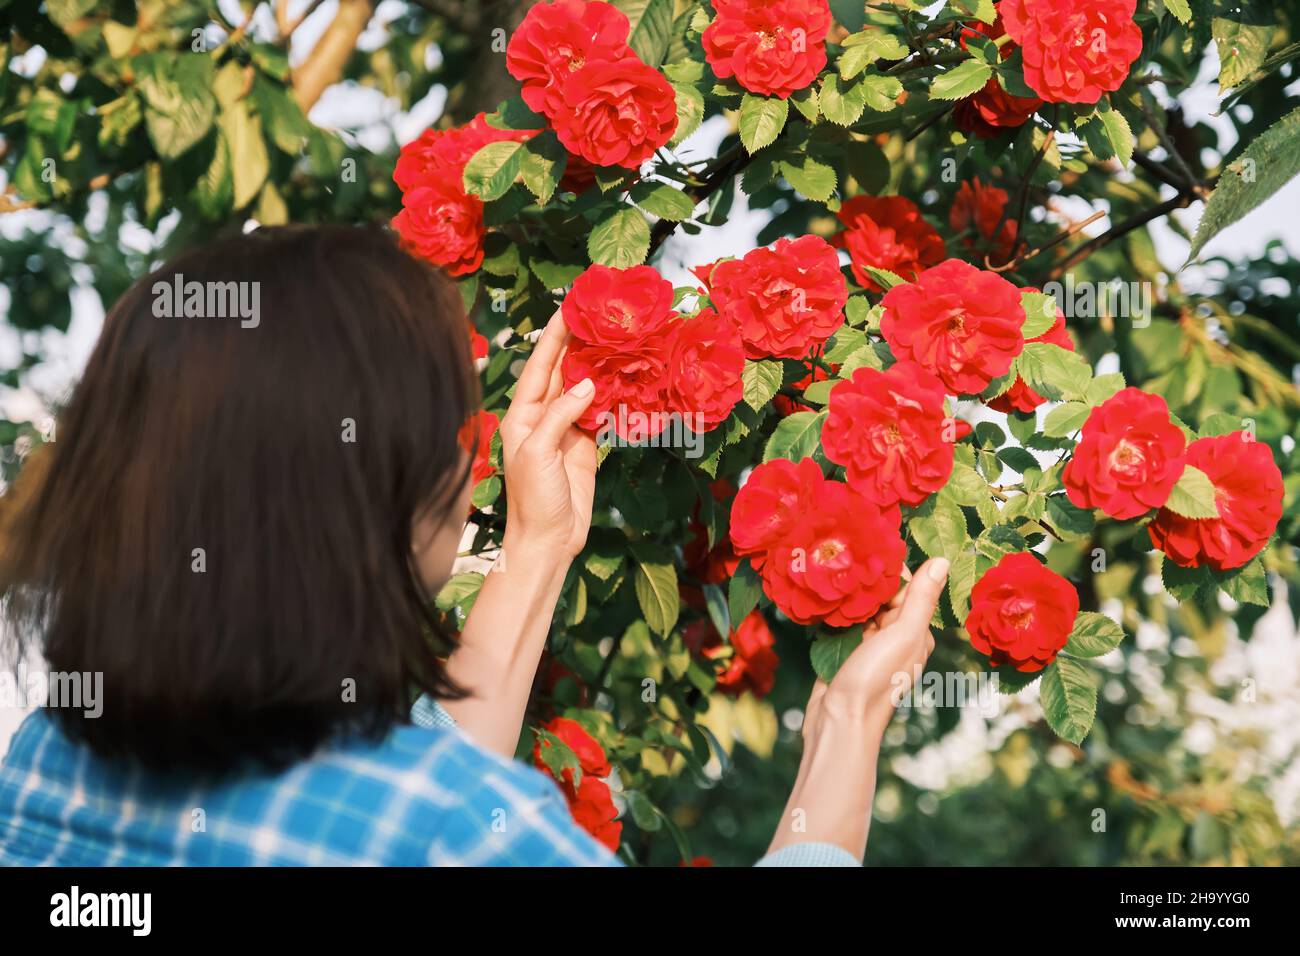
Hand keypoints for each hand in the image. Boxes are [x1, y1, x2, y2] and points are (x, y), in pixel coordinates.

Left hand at [498, 311, 597, 559]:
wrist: (548, 540)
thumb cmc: (533, 498)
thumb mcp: (539, 452)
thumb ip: (560, 415)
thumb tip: (588, 384)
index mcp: (522, 415)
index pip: (539, 366)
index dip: (553, 337)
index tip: (568, 309)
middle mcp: (542, 416)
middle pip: (562, 372)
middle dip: (578, 344)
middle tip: (599, 315)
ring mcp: (566, 430)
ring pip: (584, 389)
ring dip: (598, 366)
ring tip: (617, 338)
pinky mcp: (586, 445)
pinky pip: (600, 412)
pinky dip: (612, 395)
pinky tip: (625, 375)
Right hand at [803, 557, 948, 741]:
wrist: (840, 720)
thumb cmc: (877, 679)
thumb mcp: (903, 634)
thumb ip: (921, 599)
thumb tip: (944, 560)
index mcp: (917, 634)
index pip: (910, 590)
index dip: (894, 569)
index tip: (873, 547)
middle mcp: (897, 639)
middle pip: (886, 598)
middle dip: (871, 578)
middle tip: (847, 552)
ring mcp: (871, 646)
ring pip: (865, 609)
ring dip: (853, 592)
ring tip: (834, 568)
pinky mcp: (848, 652)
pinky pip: (847, 623)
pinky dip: (840, 610)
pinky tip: (828, 596)